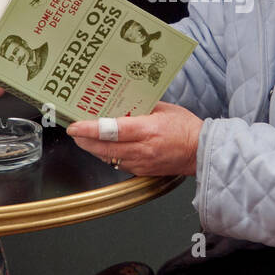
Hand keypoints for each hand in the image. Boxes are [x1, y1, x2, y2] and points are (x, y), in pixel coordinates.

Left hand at [66, 103, 202, 176]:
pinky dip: (107, 156)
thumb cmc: (186, 129)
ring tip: (83, 138)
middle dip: (84, 140)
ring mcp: (141, 163)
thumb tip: (121, 103)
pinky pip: (118, 164)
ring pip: (108, 158)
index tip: (75, 125)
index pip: (112, 130)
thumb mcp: (164, 109)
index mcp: (148, 130)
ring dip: (93, 148)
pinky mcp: (142, 171)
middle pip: (104, 148)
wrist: (201, 152)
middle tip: (73, 131)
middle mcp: (142, 149)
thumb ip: (141, 106)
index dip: (90, 129)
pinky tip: (103, 148)